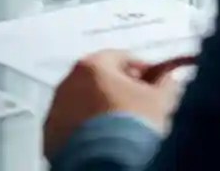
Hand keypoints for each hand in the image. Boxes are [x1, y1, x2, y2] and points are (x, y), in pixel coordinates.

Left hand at [43, 51, 195, 158]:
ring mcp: (56, 110)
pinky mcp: (51, 136)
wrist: (109, 163)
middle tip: (139, 105)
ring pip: (81, 103)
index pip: (120, 58)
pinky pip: (72, 127)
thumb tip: (169, 79)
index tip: (153, 82)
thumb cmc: (134, 125)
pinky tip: (104, 140)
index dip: (141, 69)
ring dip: (100, 110)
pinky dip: (86, 130)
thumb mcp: (161, 101)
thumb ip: (167, 83)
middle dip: (118, 89)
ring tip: (122, 127)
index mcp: (92, 66)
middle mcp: (68, 83)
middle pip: (97, 79)